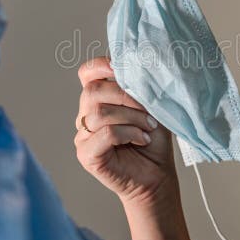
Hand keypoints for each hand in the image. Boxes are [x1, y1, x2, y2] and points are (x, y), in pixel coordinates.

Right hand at [74, 57, 177, 206]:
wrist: (156, 174)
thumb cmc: (153, 139)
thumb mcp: (150, 107)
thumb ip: (139, 87)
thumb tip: (137, 68)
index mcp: (99, 98)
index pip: (87, 73)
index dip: (101, 65)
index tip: (121, 68)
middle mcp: (85, 114)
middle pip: (93, 91)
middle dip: (125, 96)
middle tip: (148, 111)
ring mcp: (82, 135)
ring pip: (100, 112)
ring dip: (131, 117)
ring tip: (148, 127)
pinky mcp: (86, 154)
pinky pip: (105, 133)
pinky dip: (128, 133)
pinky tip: (141, 139)